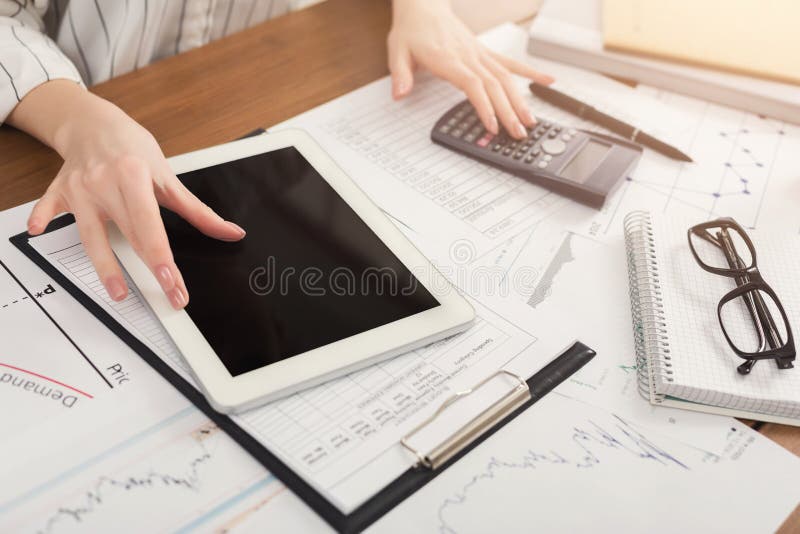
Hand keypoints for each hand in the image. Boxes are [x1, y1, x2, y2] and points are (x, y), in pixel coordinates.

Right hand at [10, 81, 244, 308]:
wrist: (93, 123)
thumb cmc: (132, 149)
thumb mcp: (167, 176)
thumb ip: (198, 210)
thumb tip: (231, 232)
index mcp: (134, 176)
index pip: (151, 226)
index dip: (163, 257)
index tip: (173, 283)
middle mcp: (105, 183)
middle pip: (128, 234)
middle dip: (149, 268)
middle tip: (168, 295)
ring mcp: (80, 188)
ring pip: (90, 233)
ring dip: (103, 265)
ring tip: (119, 292)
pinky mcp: (60, 191)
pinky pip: (48, 206)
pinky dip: (41, 216)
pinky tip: (37, 231)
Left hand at [388, 0, 553, 138]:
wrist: (423, 6)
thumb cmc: (411, 30)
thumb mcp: (397, 52)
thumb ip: (400, 74)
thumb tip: (399, 94)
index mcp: (448, 59)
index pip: (472, 84)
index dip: (485, 106)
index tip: (493, 126)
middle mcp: (469, 56)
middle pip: (495, 86)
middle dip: (509, 111)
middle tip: (519, 133)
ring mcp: (480, 54)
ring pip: (506, 78)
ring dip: (520, 100)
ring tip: (531, 121)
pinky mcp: (485, 52)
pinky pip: (511, 63)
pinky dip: (531, 72)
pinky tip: (548, 81)